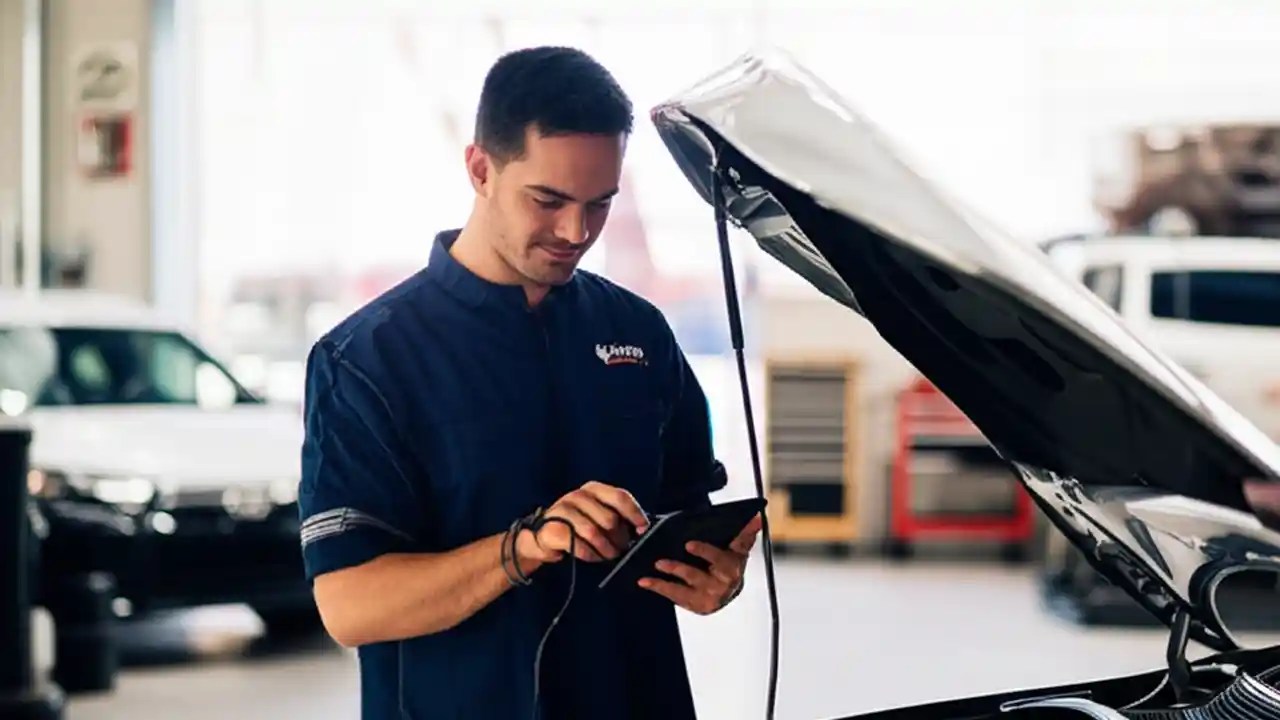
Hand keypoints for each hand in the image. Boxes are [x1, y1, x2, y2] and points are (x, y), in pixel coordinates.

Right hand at [516, 481, 648, 563]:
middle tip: (621, 549)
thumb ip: (617, 516)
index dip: (635, 514)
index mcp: (593, 489)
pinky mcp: (553, 529)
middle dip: (619, 538)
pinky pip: (580, 546)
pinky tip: (594, 557)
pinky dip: (591, 555)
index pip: (620, 497)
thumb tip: (641, 528)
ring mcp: (563, 511)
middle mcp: (578, 496)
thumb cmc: (577, 526)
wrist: (543, 538)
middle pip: (609, 519)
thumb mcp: (597, 515)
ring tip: (609, 555)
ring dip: (606, 549)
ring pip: (594, 533)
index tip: (643, 529)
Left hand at [639, 513, 762, 613]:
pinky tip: (644, 581)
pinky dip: (660, 588)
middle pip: (699, 576)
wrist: (729, 588)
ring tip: (654, 567)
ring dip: (667, 580)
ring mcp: (711, 597)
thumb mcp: (737, 546)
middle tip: (660, 561)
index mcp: (734, 564)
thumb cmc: (728, 560)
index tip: (688, 544)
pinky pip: (677, 597)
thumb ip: (745, 532)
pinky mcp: (699, 606)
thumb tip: (758, 518)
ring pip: (686, 589)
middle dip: (680, 568)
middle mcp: (724, 584)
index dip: (705, 551)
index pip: (720, 557)